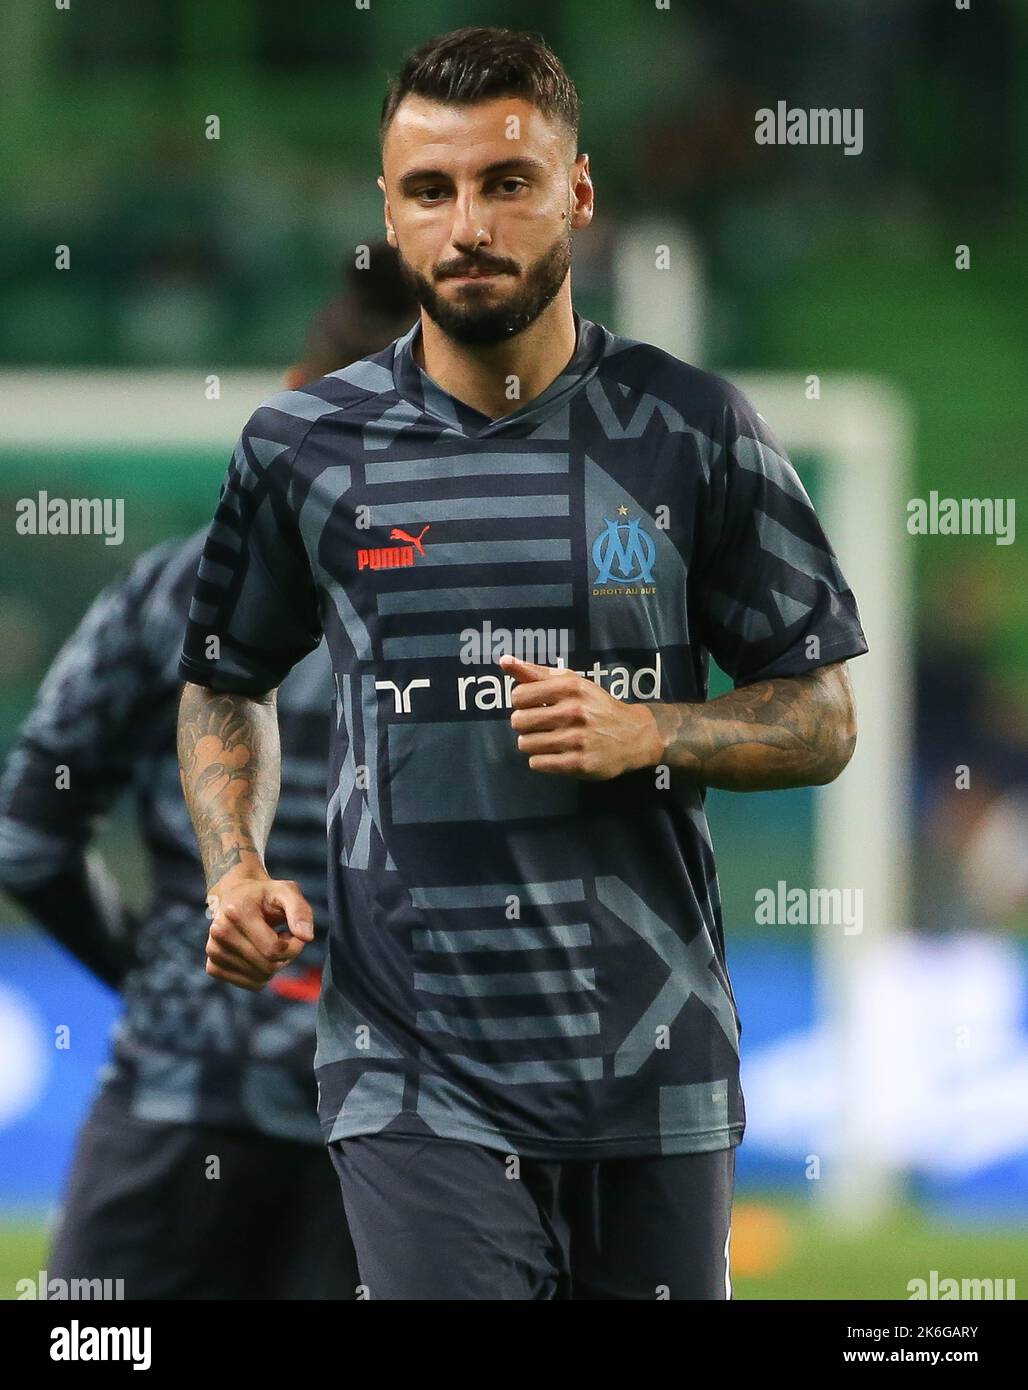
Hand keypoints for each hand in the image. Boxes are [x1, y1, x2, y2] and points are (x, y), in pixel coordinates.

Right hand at [204, 868, 314, 991]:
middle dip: (285, 956)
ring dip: (274, 964)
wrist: (237, 897)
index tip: (294, 933)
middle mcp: (219, 932)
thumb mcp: (287, 892)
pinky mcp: (213, 966)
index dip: (294, 946)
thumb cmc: (265, 895)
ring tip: (268, 941)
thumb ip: (300, 911)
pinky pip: (250, 984)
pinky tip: (258, 953)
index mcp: (236, 912)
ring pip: (260, 978)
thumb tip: (306, 937)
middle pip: (267, 966)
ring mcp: (213, 951)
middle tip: (283, 937)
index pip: (274, 949)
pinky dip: (261, 974)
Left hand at [502, 655, 663, 779]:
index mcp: (570, 687)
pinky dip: (541, 760)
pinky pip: (537, 763)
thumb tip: (504, 660)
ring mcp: (577, 739)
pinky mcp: (579, 764)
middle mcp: (574, 711)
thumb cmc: (596, 706)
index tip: (535, 706)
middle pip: (518, 721)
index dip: (522, 702)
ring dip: (532, 743)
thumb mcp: (571, 682)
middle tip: (540, 725)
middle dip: (524, 724)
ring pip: (525, 744)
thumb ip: (535, 672)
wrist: (633, 735)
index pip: (518, 695)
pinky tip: (555, 754)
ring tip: (548, 739)